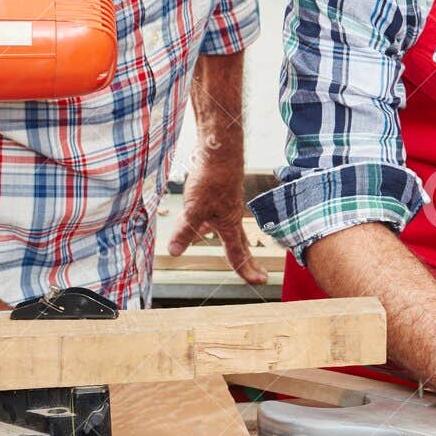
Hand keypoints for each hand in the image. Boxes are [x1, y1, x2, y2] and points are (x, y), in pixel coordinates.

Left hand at [165, 164, 261, 283]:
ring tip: (239, 254)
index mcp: (229, 225)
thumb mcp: (193, 210)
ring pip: (233, 230)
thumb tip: (174, 252)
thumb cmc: (211, 180)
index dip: (245, 270)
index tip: (258, 282)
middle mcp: (232, 217)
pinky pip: (223, 217)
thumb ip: (184, 231)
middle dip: (250, 262)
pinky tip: (206, 223)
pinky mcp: (223, 195)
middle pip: (243, 245)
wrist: (220, 153)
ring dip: (237, 244)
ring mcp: (229, 205)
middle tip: (261, 275)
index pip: (237, 254)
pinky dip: (218, 225)